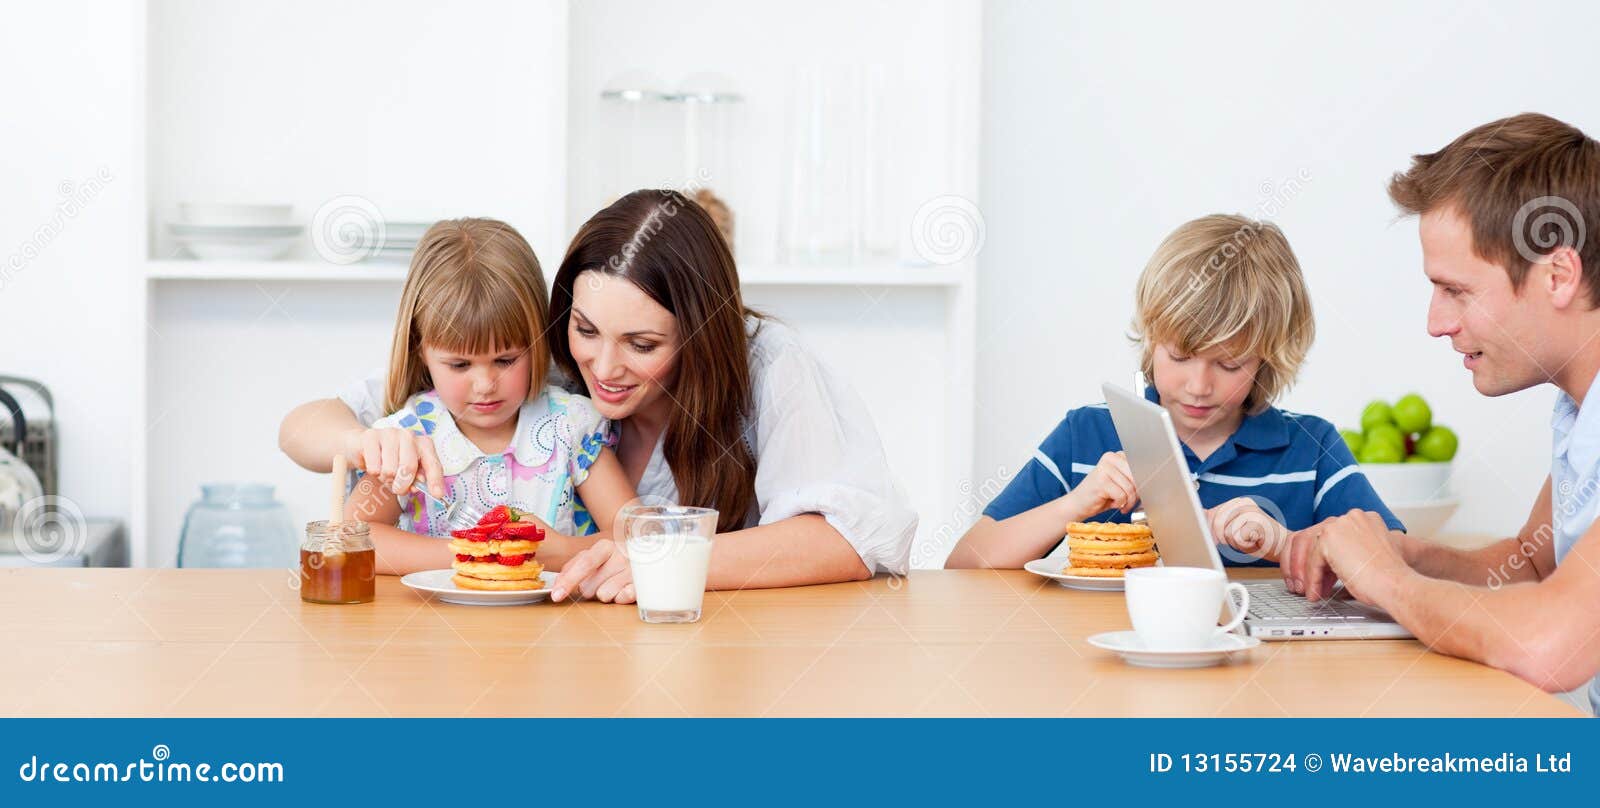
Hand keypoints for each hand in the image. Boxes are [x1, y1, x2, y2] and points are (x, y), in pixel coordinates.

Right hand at [343, 427, 444, 497]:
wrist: (360, 445)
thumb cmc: (388, 459)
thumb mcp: (405, 470)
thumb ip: (415, 479)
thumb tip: (416, 487)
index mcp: (422, 443)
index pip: (432, 463)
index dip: (435, 480)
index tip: (437, 495)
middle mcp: (408, 435)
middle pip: (409, 468)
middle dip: (402, 485)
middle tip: (396, 488)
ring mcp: (389, 433)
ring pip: (390, 470)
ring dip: (385, 478)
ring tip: (383, 471)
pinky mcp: (371, 437)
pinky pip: (374, 467)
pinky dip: (373, 472)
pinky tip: (372, 463)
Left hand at [550, 539, 634, 603]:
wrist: (644, 558)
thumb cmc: (612, 561)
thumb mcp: (592, 557)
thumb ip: (571, 568)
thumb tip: (558, 584)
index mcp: (605, 546)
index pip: (584, 564)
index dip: (568, 581)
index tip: (557, 595)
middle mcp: (621, 556)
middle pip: (589, 587)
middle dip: (589, 589)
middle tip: (599, 581)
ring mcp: (633, 571)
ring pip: (603, 595)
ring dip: (604, 594)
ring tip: (613, 585)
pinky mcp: (642, 586)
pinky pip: (620, 600)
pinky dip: (618, 598)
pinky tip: (623, 589)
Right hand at [1065, 451, 1137, 516]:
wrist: (1078, 504)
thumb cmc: (1101, 494)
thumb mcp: (1118, 482)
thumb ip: (1132, 478)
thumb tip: (1152, 481)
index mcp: (1116, 455)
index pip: (1140, 466)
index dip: (1142, 482)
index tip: (1137, 492)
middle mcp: (1110, 458)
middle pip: (1136, 477)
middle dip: (1135, 493)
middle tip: (1128, 502)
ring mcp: (1105, 469)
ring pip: (1130, 488)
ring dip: (1127, 501)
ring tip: (1119, 504)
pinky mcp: (1101, 482)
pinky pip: (1122, 496)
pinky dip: (1119, 504)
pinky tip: (1111, 503)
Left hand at [1206, 497, 1290, 560]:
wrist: (1281, 546)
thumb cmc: (1256, 539)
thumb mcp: (1231, 528)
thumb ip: (1215, 520)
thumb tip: (1198, 512)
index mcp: (1234, 502)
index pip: (1209, 515)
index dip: (1210, 531)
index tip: (1218, 539)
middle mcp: (1242, 502)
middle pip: (1216, 524)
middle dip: (1224, 538)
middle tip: (1241, 539)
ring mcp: (1251, 510)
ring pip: (1226, 532)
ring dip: (1235, 542)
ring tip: (1248, 539)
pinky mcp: (1258, 521)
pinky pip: (1237, 538)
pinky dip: (1244, 545)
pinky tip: (1254, 541)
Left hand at [1289, 511, 1406, 602]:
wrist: (1397, 584)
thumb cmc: (1387, 578)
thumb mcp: (1363, 558)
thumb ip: (1344, 554)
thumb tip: (1323, 567)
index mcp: (1360, 520)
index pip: (1325, 534)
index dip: (1314, 556)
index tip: (1312, 574)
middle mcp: (1349, 518)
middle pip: (1311, 537)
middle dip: (1302, 563)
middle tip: (1301, 583)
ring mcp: (1339, 525)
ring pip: (1308, 549)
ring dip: (1304, 572)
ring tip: (1307, 590)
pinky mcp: (1330, 539)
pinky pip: (1312, 561)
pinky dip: (1312, 579)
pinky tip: (1316, 592)